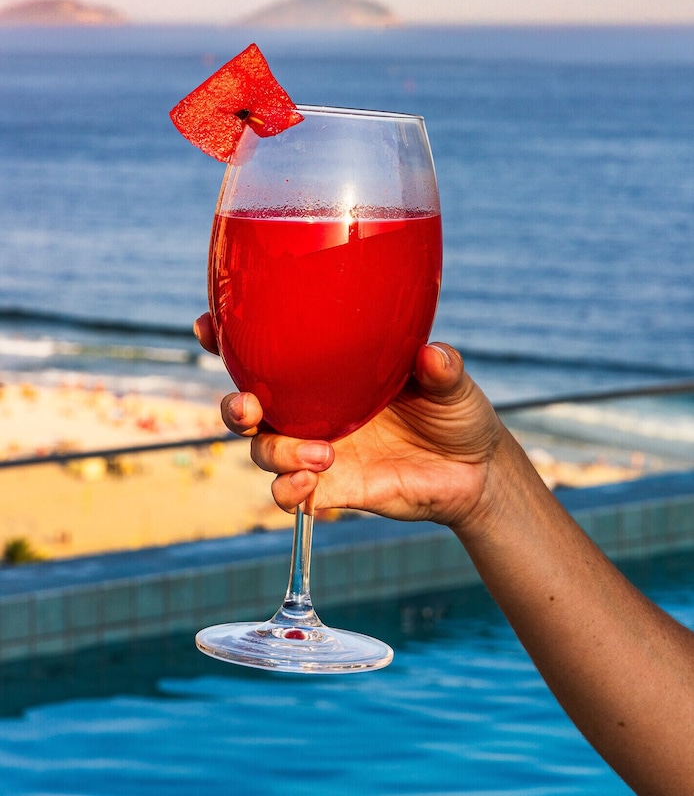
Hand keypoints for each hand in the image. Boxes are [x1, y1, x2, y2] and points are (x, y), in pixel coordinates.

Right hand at [194, 313, 509, 532]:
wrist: (475, 474)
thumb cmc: (457, 413)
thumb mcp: (453, 384)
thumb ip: (442, 367)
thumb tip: (432, 354)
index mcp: (330, 370)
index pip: (268, 349)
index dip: (229, 337)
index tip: (208, 323)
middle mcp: (314, 407)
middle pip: (249, 404)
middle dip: (234, 404)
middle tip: (249, 406)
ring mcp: (318, 449)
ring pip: (264, 450)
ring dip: (276, 451)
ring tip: (321, 454)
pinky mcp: (331, 489)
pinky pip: (289, 494)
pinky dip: (287, 492)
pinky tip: (307, 487)